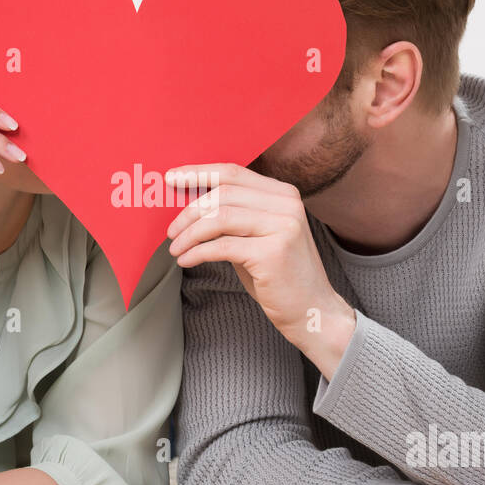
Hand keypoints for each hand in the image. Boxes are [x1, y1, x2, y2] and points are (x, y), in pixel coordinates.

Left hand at [165, 162, 355, 376]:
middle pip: (223, 194)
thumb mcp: (258, 236)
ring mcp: (283, 226)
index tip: (171, 178)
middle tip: (171, 232)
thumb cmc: (279, 276)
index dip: (198, 173)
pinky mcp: (273, 252)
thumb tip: (191, 206)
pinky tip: (187, 260)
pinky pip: (221, 246)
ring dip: (189, 234)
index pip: (233, 173)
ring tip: (176, 249)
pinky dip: (197, 252)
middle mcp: (287, 204)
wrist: (313, 311)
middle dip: (189, 212)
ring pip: (219, 218)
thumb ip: (234, 217)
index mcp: (283, 194)